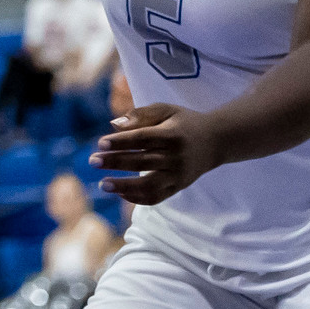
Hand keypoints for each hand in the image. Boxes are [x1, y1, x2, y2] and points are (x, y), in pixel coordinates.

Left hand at [89, 102, 219, 204]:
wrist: (216, 141)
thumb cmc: (184, 122)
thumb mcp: (166, 110)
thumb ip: (140, 115)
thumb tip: (113, 125)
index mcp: (172, 135)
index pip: (142, 139)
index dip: (120, 142)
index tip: (100, 144)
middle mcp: (176, 157)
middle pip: (142, 162)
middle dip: (115, 162)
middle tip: (92, 161)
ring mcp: (178, 175)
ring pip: (149, 186)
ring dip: (124, 186)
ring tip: (103, 184)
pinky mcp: (179, 187)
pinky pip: (156, 198)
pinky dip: (137, 198)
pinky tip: (119, 193)